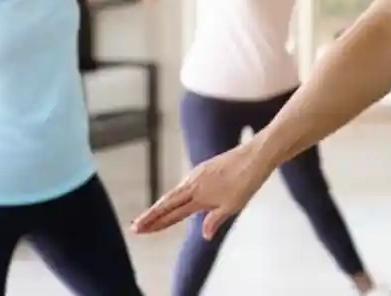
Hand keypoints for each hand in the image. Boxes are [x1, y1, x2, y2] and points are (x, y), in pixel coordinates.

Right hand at [131, 140, 273, 238]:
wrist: (255, 156)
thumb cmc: (246, 182)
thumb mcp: (232, 206)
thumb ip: (215, 220)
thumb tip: (204, 234)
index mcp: (198, 196)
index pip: (172, 213)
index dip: (155, 223)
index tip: (139, 230)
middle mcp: (193, 184)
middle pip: (166, 203)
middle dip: (151, 216)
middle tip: (135, 227)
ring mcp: (197, 174)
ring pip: (174, 193)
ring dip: (161, 206)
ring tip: (150, 216)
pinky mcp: (204, 169)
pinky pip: (184, 185)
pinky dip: (174, 196)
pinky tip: (175, 198)